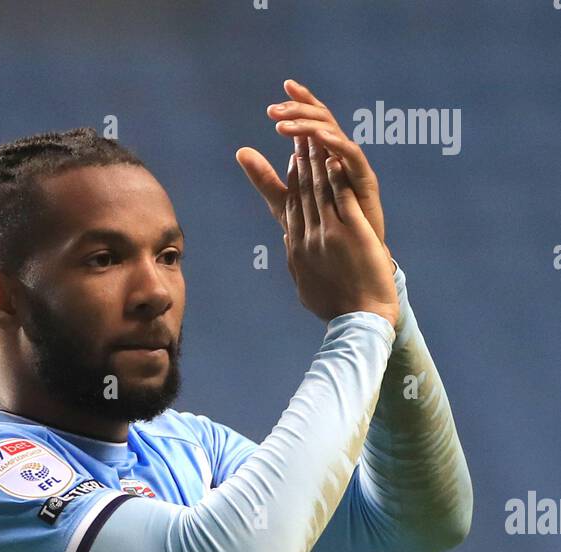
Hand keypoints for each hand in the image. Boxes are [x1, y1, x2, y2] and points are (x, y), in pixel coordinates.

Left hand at [236, 77, 391, 260]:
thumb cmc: (321, 228)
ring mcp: (352, 167)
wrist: (348, 258)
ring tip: (285, 127)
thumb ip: (265, 177)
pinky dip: (336, 144)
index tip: (282, 90)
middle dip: (299, 112)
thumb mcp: (285, 200)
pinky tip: (318, 138)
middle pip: (322, 120)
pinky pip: (352, 156)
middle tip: (273, 112)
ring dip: (309, 126)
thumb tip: (241, 151)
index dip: (299, 103)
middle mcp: (338, 155)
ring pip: (334, 133)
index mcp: (322, 155)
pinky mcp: (364, 181)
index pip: (310, 120)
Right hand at [273, 137, 398, 326]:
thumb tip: (288, 247)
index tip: (291, 160)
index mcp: (297, 250)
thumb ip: (297, 262)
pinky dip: (337, 175)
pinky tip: (335, 157)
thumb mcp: (307, 286)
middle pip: (301, 193)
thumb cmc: (335, 308)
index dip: (290, 181)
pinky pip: (342, 197)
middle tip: (299, 135)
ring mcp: (329, 234)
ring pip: (319, 190)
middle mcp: (308, 239)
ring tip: (314, 137)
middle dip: (300, 161)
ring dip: (315, 160)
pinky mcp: (351, 233)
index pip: (290, 208)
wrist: (358, 319)